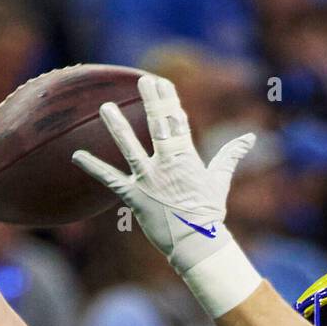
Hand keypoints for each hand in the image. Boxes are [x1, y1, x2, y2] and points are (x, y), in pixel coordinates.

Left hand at [71, 73, 255, 276]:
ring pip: (130, 149)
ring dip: (118, 127)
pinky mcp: (134, 198)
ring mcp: (149, 181)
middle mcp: (167, 166)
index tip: (162, 82)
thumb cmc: (209, 214)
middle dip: (152, 102)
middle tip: (143, 80)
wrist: (197, 245)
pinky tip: (76, 155)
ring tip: (105, 107)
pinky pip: (111, 181)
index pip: (178, 123)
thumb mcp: (220, 181)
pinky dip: (93, 168)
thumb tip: (250, 138)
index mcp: (187, 159)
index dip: (170, 101)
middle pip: (158, 127)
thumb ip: (231, 156)